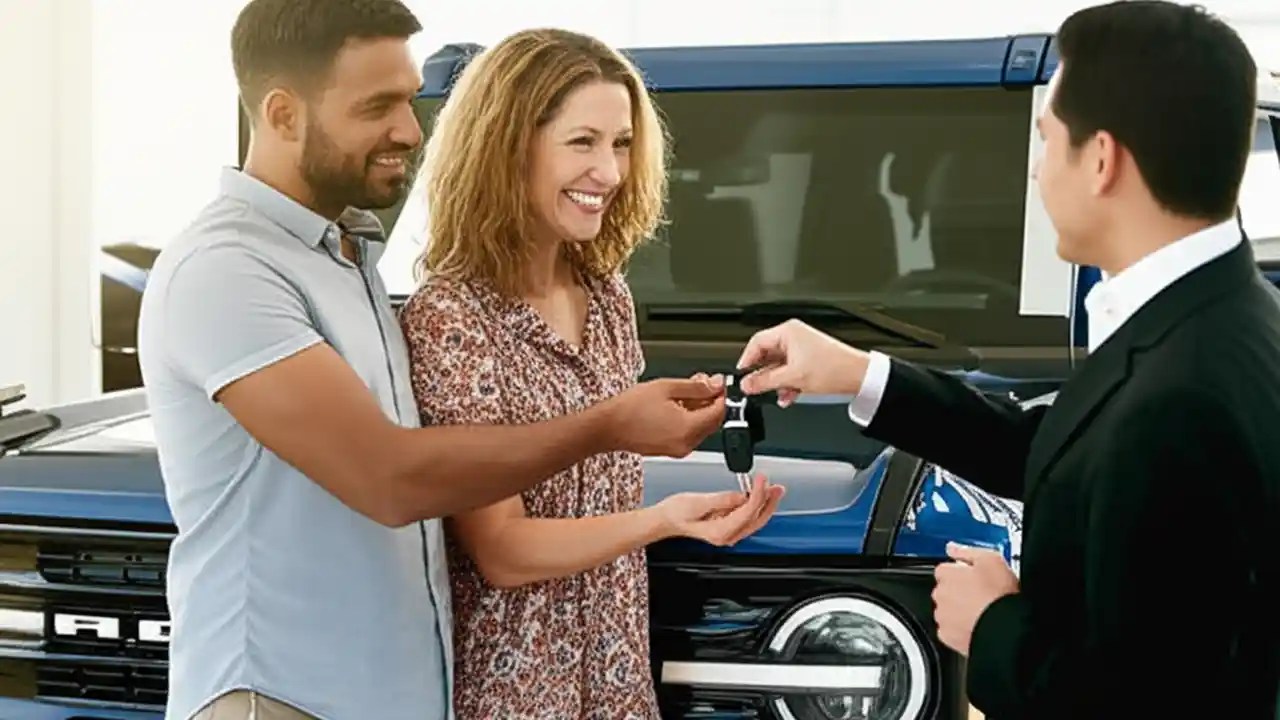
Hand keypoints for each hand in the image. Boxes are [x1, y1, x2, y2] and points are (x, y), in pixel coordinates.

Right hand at [602, 375, 724, 456]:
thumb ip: (696, 386)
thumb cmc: (630, 409)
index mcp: (688, 429)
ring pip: (700, 428)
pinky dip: (688, 419)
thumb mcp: (667, 387)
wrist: (608, 427)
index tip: (717, 383)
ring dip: (699, 409)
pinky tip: (677, 405)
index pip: (719, 412)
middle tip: (703, 383)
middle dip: (710, 401)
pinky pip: (688, 434)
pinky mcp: (670, 450)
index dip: (721, 394)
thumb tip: (715, 385)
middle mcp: (686, 443)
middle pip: (712, 422)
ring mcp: (678, 449)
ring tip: (685, 391)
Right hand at [655, 475, 785, 545]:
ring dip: (765, 503)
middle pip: (756, 520)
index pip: (747, 512)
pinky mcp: (729, 526)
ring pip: (754, 519)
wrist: (666, 519)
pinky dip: (756, 505)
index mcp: (721, 532)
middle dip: (769, 502)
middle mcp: (728, 535)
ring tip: (772, 488)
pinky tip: (758, 494)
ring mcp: (729, 532)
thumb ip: (722, 500)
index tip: (761, 479)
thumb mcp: (697, 502)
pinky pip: (748, 517)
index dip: (758, 494)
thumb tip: (741, 496)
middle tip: (777, 487)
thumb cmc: (677, 513)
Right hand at [735, 319, 869, 406]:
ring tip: (777, 394)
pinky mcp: (810, 358)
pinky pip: (791, 369)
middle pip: (767, 355)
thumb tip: (747, 384)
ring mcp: (802, 347)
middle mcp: (794, 336)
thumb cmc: (833, 368)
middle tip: (756, 388)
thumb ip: (765, 382)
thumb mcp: (792, 378)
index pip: (756, 343)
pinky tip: (789, 394)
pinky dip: (788, 382)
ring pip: (779, 365)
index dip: (746, 360)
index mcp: (788, 332)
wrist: (859, 376)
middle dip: (764, 375)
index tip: (742, 375)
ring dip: (777, 381)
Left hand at [932, 542, 1019, 656]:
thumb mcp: (990, 559)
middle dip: (959, 591)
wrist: (1005, 628)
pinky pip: (951, 630)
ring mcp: (943, 616)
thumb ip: (967, 551)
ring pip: (947, 610)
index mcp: (947, 574)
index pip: (946, 568)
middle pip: (945, 589)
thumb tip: (952, 547)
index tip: (975, 577)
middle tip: (982, 595)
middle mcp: (940, 595)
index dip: (962, 573)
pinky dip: (960, 628)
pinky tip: (976, 625)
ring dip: (959, 610)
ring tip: (982, 611)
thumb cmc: (999, 595)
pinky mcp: (948, 637)